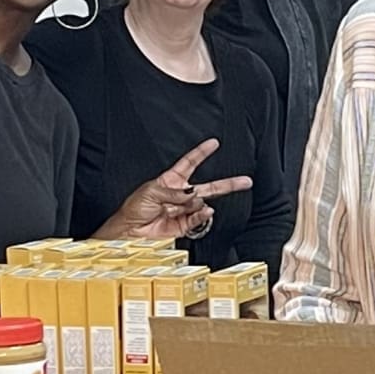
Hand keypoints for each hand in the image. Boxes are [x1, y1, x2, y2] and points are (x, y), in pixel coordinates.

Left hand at [95, 138, 252, 239]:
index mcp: (171, 181)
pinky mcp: (184, 225)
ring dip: (197, 203)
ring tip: (184, 205)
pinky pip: (199, 219)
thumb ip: (174, 192)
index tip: (214, 144)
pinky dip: (202, 215)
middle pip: (209, 187)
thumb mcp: (151, 192)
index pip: (190, 163)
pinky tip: (204, 211)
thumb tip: (193, 194)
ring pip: (202, 204)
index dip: (202, 153)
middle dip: (228, 184)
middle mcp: (181, 195)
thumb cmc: (134, 208)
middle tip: (245, 181)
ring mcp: (184, 210)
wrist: (129, 230)